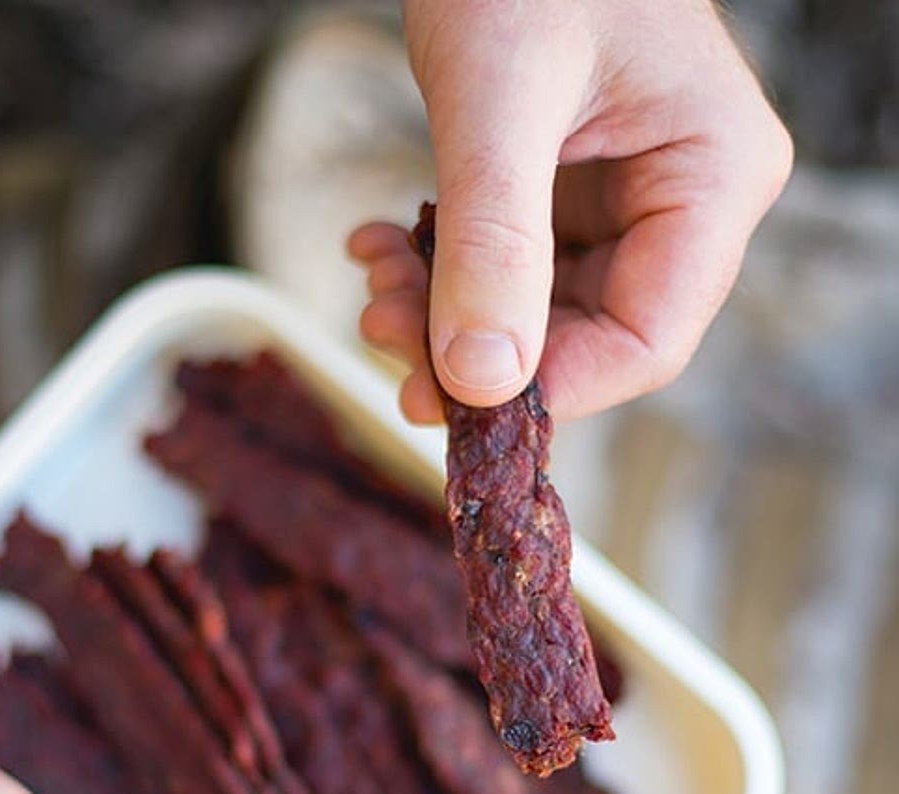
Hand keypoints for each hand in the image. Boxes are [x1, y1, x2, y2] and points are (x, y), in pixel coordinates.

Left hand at [350, 0, 792, 421]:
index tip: (449, 403)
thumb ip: (494, 240)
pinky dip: (436, 272)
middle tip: (382, 334)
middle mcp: (681, 201)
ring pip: (534, 315)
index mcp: (712, 176)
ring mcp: (622, 200)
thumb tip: (479, 381)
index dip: (550, 389)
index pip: (647, 340)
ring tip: (374, 283)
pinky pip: (505, 268)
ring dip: (442, 318)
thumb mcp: (501, 95)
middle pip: (584, 338)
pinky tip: (380, 247)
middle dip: (474, 352)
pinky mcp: (565, 195)